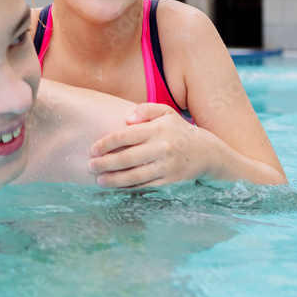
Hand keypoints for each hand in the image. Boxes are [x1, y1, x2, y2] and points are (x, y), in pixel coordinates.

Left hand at [88, 103, 213, 187]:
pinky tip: (117, 187)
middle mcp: (162, 148)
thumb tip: (127, 119)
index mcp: (158, 129)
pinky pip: (146, 186)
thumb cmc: (178, 130)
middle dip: (106, 163)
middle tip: (90, 166)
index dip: (107, 143)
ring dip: (115, 180)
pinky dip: (130, 188)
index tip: (93, 149)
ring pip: (135, 175)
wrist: (206, 153)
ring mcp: (166, 167)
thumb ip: (146, 109)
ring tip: (99, 181)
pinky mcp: (170, 181)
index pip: (126, 136)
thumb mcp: (166, 112)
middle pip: (128, 158)